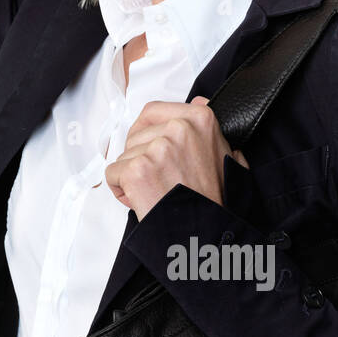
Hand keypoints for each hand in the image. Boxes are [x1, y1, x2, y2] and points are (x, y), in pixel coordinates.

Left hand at [103, 95, 248, 219]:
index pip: (152, 112)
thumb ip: (208, 129)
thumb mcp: (225, 155)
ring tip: (157, 192)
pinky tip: (143, 200)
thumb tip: (199, 102)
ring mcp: (157, 148)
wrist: (207, 234)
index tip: (152, 150)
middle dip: (140, 158)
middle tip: (161, 180)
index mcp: (201, 119)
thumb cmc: (214, 201)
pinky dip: (121, 190)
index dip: (146, 134)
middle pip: (135, 136)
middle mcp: (179, 129)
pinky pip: (111, 174)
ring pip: (124, 156)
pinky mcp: (137, 169)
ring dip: (133, 176)